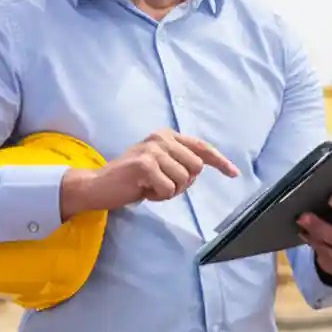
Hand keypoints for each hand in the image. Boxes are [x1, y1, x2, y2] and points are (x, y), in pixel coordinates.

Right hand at [60, 129, 238, 218]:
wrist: (98, 185)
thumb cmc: (131, 178)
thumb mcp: (159, 164)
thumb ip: (180, 162)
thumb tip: (203, 168)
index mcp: (166, 135)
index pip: (201, 147)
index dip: (220, 161)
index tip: (233, 173)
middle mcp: (161, 138)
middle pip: (196, 167)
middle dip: (184, 183)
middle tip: (161, 185)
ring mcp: (153, 150)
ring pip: (184, 180)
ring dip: (169, 191)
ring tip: (150, 187)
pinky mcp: (145, 165)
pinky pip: (169, 189)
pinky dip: (159, 196)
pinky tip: (143, 191)